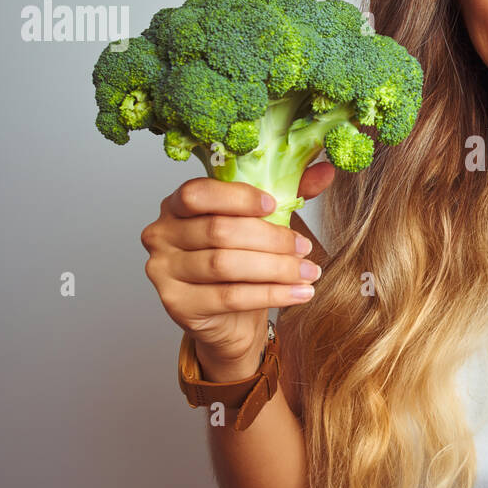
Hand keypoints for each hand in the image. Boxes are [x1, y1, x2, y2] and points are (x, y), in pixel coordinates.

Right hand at [139, 161, 335, 376]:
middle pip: (218, 231)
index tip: (275, 205)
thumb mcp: (263, 221)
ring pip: (225, 265)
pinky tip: (299, 293)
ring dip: (276, 269)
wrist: (228, 317)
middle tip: (305, 247)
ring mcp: (163, 271)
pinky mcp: (177, 304)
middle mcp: (161, 234)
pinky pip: (229, 297)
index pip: (198, 193)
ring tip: (309, 272)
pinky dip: (271, 294)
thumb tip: (327, 170)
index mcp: (176, 204)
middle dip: (270, 239)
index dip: (238, 198)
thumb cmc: (241, 259)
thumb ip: (290, 191)